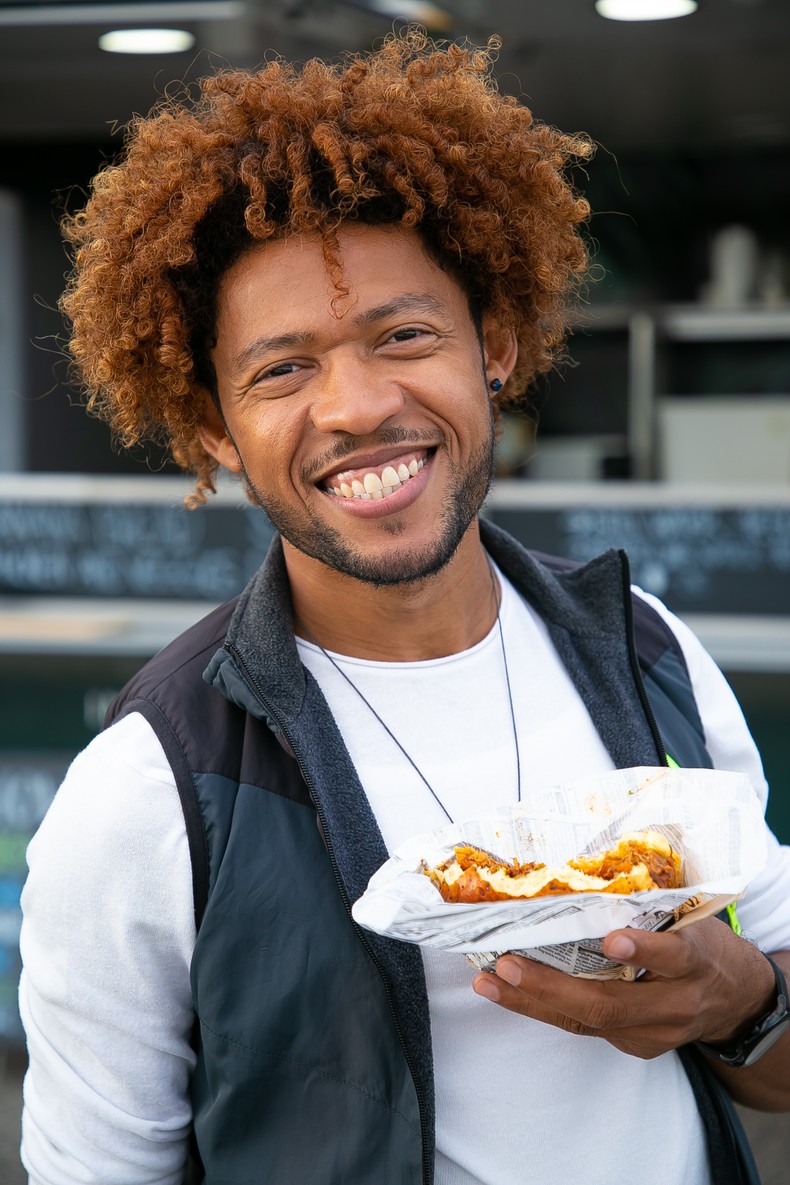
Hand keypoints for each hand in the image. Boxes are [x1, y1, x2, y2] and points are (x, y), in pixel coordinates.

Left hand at [471, 917, 775, 1060]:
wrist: (736, 1000)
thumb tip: (587, 860)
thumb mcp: (692, 917)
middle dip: (554, 986)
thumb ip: (652, 904)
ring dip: (532, 1001)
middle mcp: (675, 1004)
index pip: (673, 958)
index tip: (615, 939)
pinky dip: (541, 1008)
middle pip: (612, 1004)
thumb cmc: (703, 943)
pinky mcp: (635, 1046)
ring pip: (588, 1022)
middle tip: (510, 962)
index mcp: (695, 961)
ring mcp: (653, 1032)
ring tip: (490, 981)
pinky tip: (506, 990)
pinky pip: (582, 1028)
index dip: (644, 951)